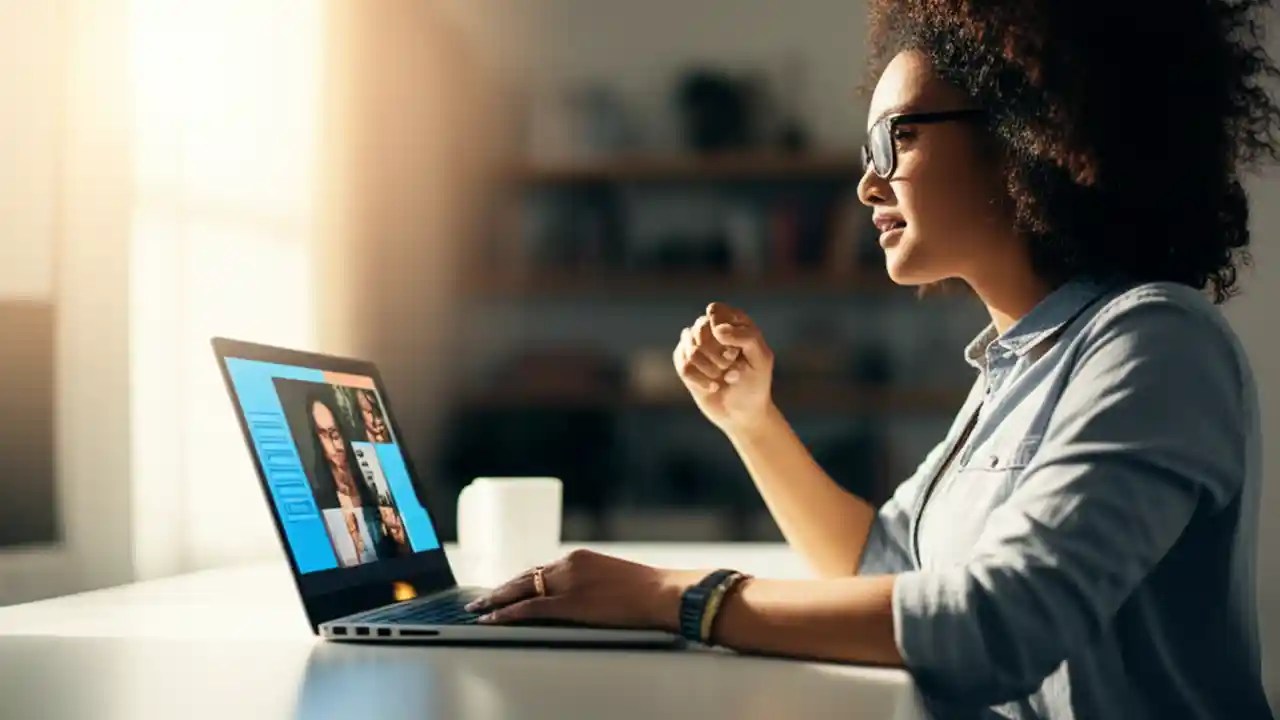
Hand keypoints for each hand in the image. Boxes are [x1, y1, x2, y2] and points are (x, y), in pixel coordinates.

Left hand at [464, 549, 693, 630]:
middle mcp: (568, 564)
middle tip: (481, 599)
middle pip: (525, 577)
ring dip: (497, 600)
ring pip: (521, 590)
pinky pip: (529, 608)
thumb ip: (591, 582)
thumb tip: (581, 596)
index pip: (541, 569)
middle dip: (501, 589)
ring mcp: (566, 582)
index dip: (520, 581)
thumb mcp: (613, 578)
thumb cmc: (647, 590)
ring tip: (479, 609)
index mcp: (580, 557)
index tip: (507, 588)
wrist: (661, 592)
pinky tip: (493, 618)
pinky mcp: (567, 602)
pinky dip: (507, 613)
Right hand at [673, 302, 775, 435]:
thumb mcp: (760, 358)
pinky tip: (714, 387)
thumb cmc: (755, 383)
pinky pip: (684, 366)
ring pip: (691, 348)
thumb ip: (746, 336)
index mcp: (733, 322)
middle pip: (701, 328)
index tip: (735, 351)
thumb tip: (718, 330)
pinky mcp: (684, 365)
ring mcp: (695, 346)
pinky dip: (701, 380)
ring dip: (710, 368)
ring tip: (724, 378)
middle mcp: (712, 330)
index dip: (721, 329)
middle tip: (730, 366)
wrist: (743, 413)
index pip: (716, 311)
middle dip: (716, 352)